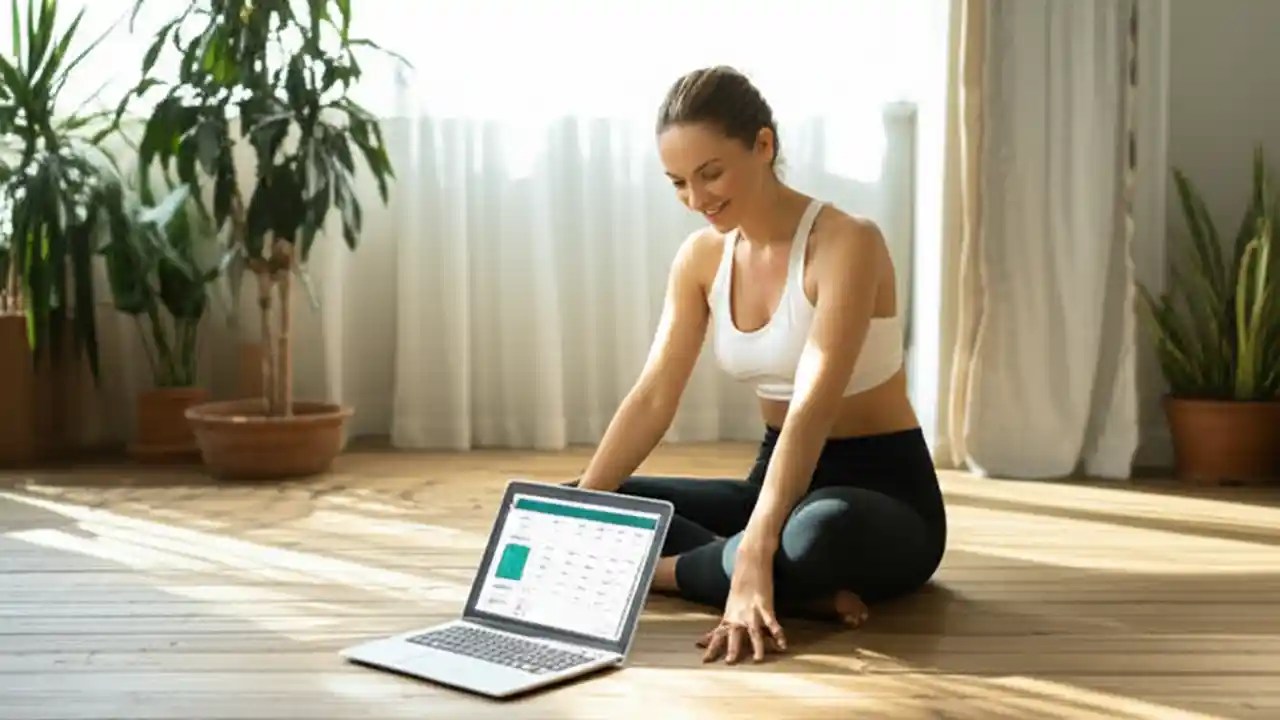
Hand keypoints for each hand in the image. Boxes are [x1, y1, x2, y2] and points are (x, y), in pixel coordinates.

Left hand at [696, 548, 786, 663]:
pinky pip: (772, 623)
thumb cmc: (741, 586)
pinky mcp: (766, 606)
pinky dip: (778, 634)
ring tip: (758, 660)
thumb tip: (707, 636)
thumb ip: (724, 623)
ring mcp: (752, 612)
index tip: (705, 661)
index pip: (718, 635)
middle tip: (729, 663)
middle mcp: (739, 616)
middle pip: (734, 636)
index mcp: (730, 616)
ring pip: (754, 633)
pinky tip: (782, 645)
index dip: (711, 648)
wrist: (750, 562)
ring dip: (757, 647)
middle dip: (732, 649)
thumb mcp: (730, 605)